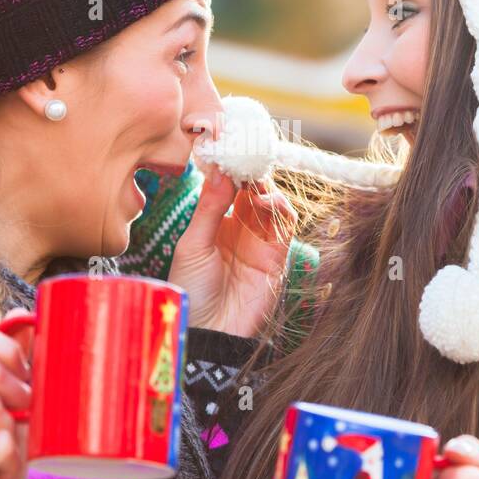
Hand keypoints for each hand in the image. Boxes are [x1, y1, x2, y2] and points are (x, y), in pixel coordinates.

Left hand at [169, 170, 296, 337]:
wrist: (207, 332)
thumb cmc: (192, 291)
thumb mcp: (192, 245)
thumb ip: (208, 209)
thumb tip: (218, 171)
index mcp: (217, 224)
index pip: (229, 188)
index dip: (231, 168)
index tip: (228, 146)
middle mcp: (241, 229)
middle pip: (254, 190)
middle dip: (251, 171)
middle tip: (246, 154)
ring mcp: (260, 242)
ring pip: (273, 203)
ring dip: (266, 186)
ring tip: (255, 178)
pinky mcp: (277, 257)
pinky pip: (285, 226)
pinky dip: (280, 207)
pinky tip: (267, 198)